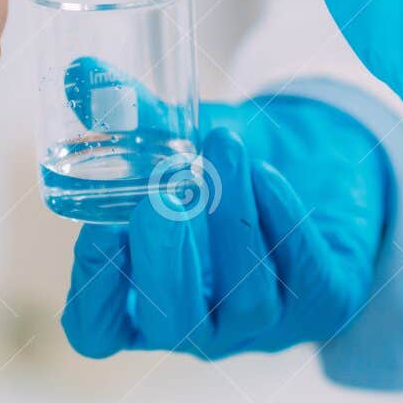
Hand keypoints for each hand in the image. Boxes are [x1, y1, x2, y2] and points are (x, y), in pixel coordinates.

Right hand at [59, 74, 388, 358]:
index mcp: (141, 302)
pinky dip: (283, 220)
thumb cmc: (220, 173)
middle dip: (168, 255)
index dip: (94, 290)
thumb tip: (80, 73)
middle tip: (168, 192)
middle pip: (172, 321)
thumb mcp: (172, 143)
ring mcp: (261, 326)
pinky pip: (301, 274)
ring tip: (225, 144)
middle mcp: (197, 329)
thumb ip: (126, 116)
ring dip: (232, 216)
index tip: (102, 227)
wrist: (315, 176)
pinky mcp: (323, 307)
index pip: (98, 329)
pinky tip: (266, 172)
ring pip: (247, 295)